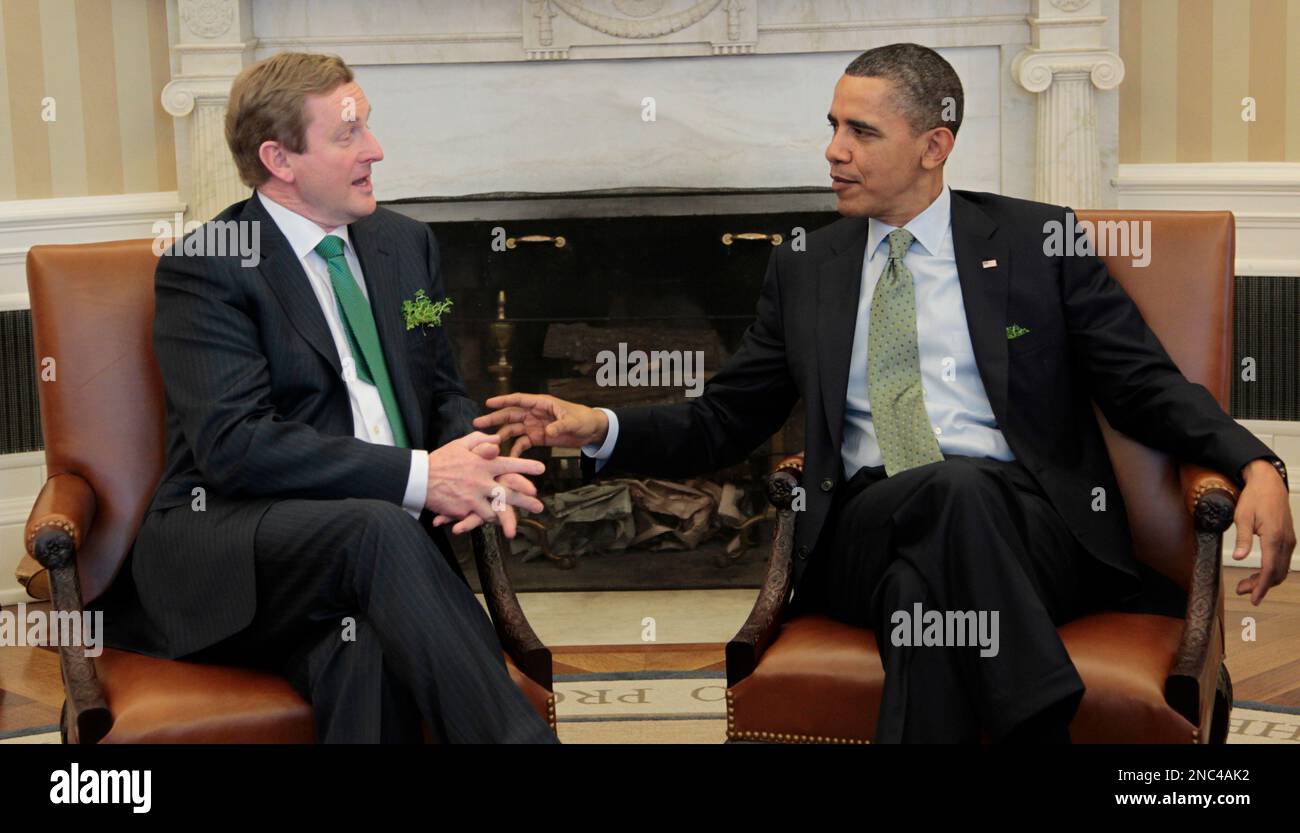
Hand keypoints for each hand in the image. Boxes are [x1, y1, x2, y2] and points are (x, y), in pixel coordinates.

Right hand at [424, 432, 544, 538]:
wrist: (419, 478)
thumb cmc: (441, 459)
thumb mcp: (460, 444)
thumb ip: (481, 440)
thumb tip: (498, 439)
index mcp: (482, 463)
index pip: (509, 463)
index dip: (526, 466)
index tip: (541, 469)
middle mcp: (482, 480)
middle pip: (510, 492)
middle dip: (527, 500)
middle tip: (540, 506)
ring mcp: (474, 497)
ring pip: (497, 510)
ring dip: (507, 516)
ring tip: (516, 522)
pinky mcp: (464, 510)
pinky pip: (480, 517)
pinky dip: (486, 519)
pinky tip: (493, 522)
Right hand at [472, 393, 608, 456]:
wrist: (591, 430)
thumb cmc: (583, 419)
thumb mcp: (573, 421)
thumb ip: (560, 426)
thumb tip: (548, 432)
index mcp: (541, 404)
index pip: (519, 400)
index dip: (503, 401)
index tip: (488, 403)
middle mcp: (534, 413)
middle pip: (510, 414)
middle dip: (494, 419)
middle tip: (477, 423)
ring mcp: (534, 426)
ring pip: (513, 429)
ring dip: (500, 435)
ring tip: (486, 444)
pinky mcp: (537, 438)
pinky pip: (522, 443)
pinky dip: (515, 449)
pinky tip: (507, 458)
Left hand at [1231, 459, 1295, 604]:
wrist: (1269, 484)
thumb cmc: (1255, 498)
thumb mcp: (1242, 516)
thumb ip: (1241, 538)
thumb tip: (1238, 558)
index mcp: (1274, 537)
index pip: (1270, 569)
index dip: (1262, 586)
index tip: (1253, 598)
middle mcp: (1285, 541)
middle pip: (1276, 573)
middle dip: (1260, 586)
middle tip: (1241, 590)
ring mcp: (1289, 541)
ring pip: (1281, 569)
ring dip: (1265, 579)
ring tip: (1245, 584)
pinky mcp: (1287, 539)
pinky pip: (1282, 561)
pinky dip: (1271, 570)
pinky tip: (1258, 572)